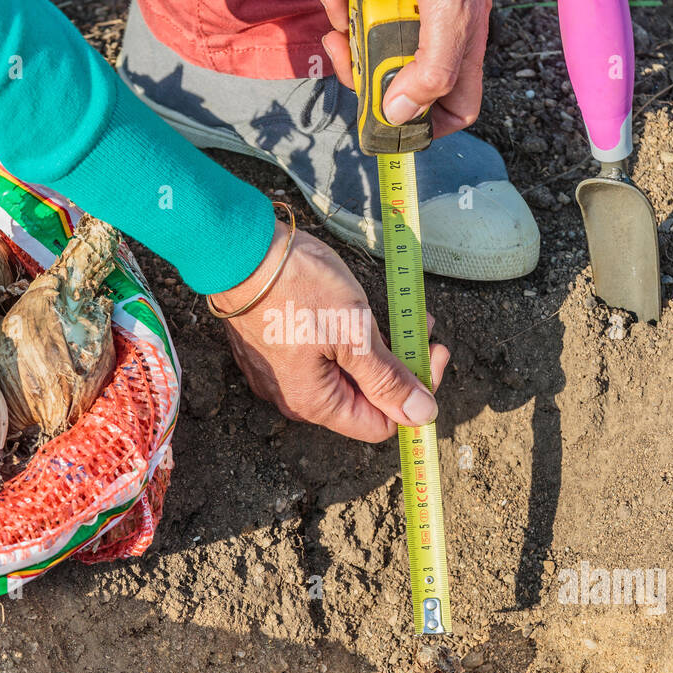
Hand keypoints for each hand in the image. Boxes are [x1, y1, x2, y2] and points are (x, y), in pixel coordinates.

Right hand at [209, 221, 449, 441]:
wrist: (237, 249)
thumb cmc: (295, 288)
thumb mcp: (353, 332)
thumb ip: (388, 379)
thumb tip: (423, 415)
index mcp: (315, 402)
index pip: (382, 423)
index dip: (415, 394)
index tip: (435, 352)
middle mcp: (296, 396)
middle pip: (364, 398)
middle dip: (400, 365)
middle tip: (422, 326)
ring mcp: (282, 371)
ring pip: (345, 372)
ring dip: (378, 348)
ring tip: (399, 313)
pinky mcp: (276, 345)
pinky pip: (323, 354)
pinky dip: (350, 337)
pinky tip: (362, 311)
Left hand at [318, 0, 502, 136]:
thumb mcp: (446, 11)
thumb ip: (430, 68)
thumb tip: (399, 113)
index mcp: (463, 51)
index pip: (454, 110)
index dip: (424, 124)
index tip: (385, 113)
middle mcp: (444, 36)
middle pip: (403, 83)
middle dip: (366, 74)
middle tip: (343, 53)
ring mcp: (422, 12)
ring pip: (380, 47)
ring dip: (348, 38)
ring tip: (333, 17)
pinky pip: (369, 11)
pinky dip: (347, 6)